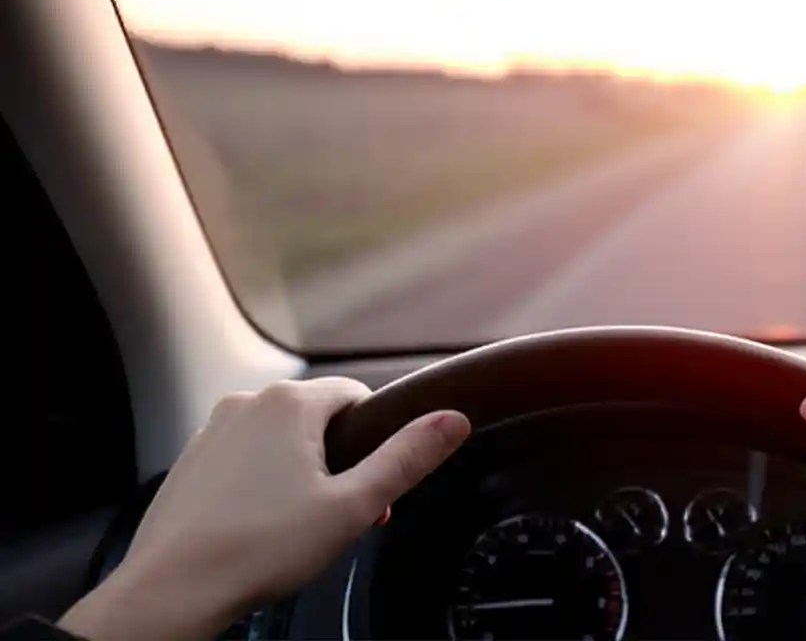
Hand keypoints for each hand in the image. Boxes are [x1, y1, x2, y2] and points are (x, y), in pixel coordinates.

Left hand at [61, 377, 469, 640]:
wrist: (172, 589)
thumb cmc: (262, 548)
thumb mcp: (353, 506)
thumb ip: (407, 458)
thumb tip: (453, 419)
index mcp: (289, 403)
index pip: (357, 396)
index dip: (377, 441)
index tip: (374, 488)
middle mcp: (247, 403)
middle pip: (318, 420)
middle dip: (341, 462)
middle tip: (343, 516)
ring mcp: (213, 431)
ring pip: (281, 441)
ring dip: (303, 474)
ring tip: (302, 528)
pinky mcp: (191, 461)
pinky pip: (246, 459)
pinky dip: (264, 484)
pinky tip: (263, 528)